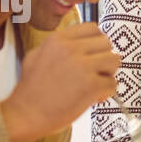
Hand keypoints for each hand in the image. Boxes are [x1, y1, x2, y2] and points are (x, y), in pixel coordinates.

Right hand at [1, 22, 120, 141]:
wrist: (26, 114)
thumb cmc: (31, 89)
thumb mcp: (36, 56)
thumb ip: (58, 46)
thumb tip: (80, 44)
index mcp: (58, 40)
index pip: (92, 28)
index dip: (96, 42)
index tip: (93, 54)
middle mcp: (71, 49)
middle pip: (106, 43)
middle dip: (104, 58)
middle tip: (95, 72)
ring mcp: (82, 66)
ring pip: (114, 60)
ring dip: (108, 73)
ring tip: (95, 84)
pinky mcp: (91, 86)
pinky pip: (113, 83)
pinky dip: (106, 92)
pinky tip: (93, 97)